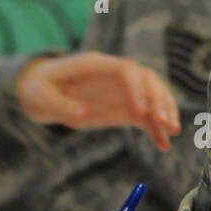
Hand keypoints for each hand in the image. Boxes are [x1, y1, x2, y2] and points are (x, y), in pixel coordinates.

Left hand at [15, 52, 179, 145]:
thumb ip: (60, 106)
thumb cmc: (39, 89)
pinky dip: (155, 128)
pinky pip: (143, 115)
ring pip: (151, 95)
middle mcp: (112, 75)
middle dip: (159, 100)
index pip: (125, 69)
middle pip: (146, 80)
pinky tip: (163, 145)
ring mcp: (119, 91)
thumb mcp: (40, 98)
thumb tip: (83, 114)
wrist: (40, 92)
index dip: (137, 87)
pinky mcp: (121, 107)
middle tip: (166, 124)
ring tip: (171, 133)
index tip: (140, 110)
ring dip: (164, 112)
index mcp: (94, 66)